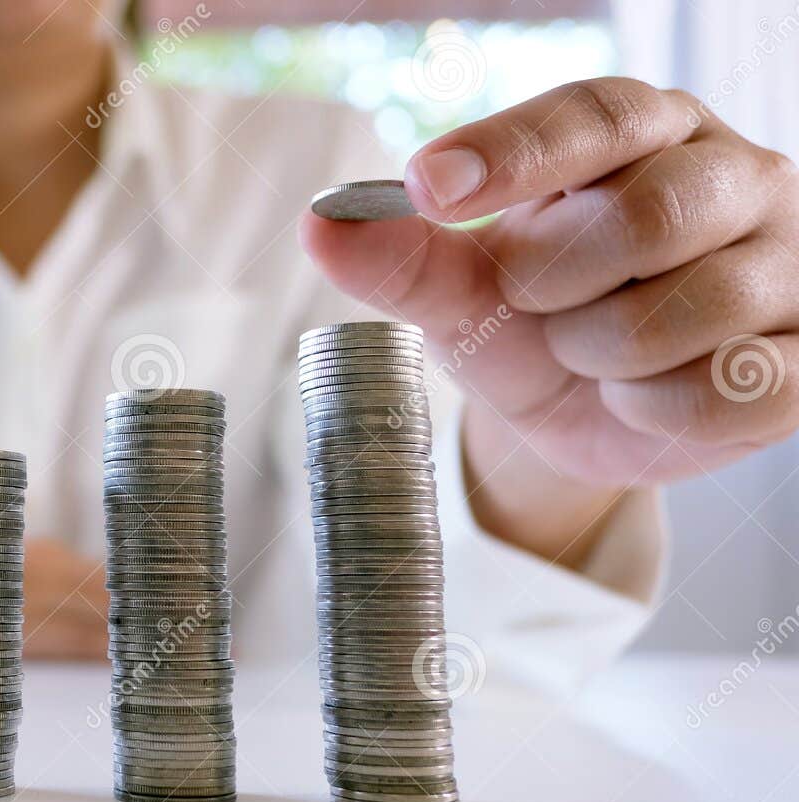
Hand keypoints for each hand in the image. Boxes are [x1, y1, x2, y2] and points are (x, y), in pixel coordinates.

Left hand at [302, 77, 797, 561]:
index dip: (513, 152)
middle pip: (652, 213)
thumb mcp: (464, 290)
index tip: (426, 186)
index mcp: (645, 134)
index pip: (594, 117)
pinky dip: (652, 409)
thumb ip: (405, 258)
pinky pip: (728, 388)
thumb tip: (320, 223)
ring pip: (696, 307)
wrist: (591, 413)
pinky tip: (640, 394)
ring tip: (591, 349)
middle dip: (559, 280)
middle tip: (535, 301)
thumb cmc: (533, 321)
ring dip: (604, 351)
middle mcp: (732, 178)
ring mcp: (786, 264)